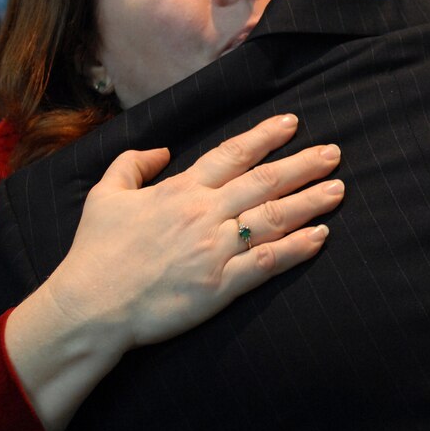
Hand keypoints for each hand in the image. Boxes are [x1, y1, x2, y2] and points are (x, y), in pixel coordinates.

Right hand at [6, 114, 343, 430]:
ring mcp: (214, 250)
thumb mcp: (104, 195)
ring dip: (310, 201)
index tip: (293, 123)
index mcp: (179, 190)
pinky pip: (267, 262)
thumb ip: (132, 164)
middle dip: (304, 165)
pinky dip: (297, 248)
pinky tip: (320, 237)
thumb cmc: (95, 252)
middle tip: (335, 154)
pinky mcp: (219, 286)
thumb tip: (162, 150)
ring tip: (339, 189)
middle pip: (265, 181)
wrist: (90, 307)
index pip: (232, 154)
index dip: (265, 136)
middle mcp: (203, 214)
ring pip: (274, 217)